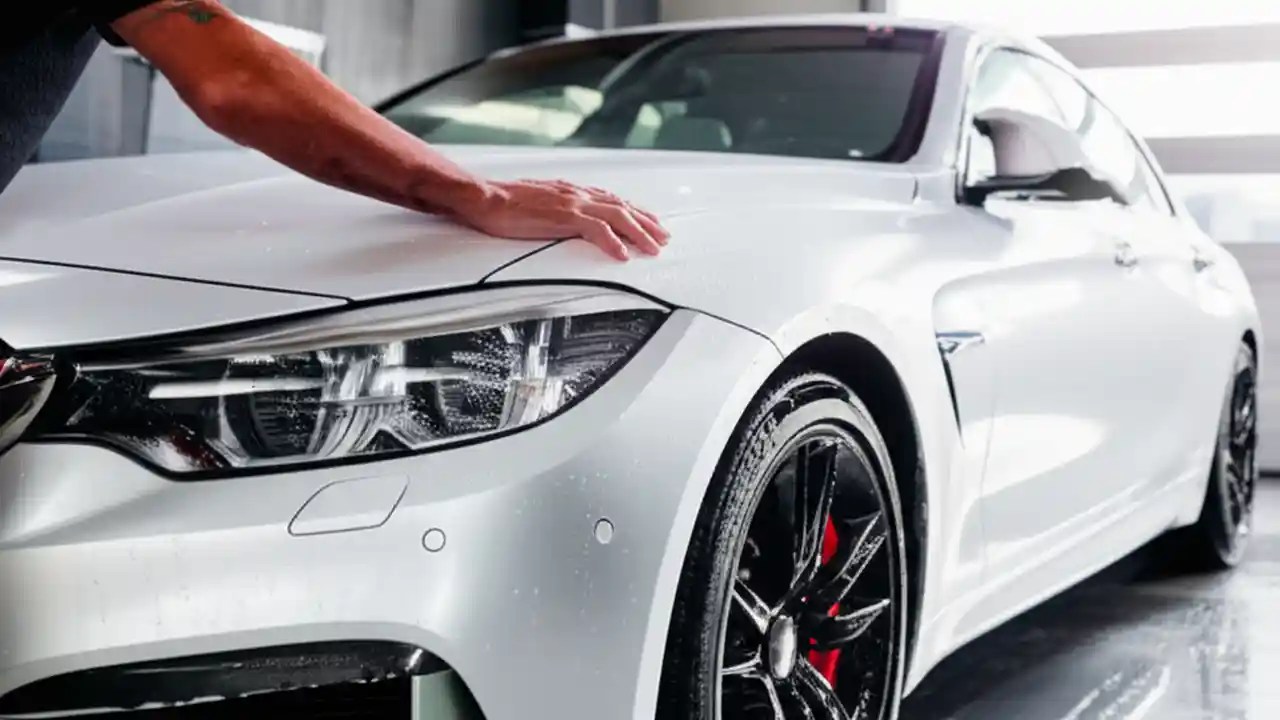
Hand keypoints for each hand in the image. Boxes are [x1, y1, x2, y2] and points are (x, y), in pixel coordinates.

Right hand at [449, 179, 669, 260]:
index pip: (612, 200)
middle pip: (622, 207)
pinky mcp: (563, 215)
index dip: (635, 212)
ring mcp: (572, 202)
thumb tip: (571, 220)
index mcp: (572, 190)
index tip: (650, 222)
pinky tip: (623, 254)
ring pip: (617, 216)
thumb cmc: (505, 202)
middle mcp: (577, 193)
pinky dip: (613, 242)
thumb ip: (560, 208)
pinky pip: (596, 229)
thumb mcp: (540, 202)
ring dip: (639, 233)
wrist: (485, 198)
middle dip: (647, 223)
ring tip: (653, 248)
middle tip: (663, 238)